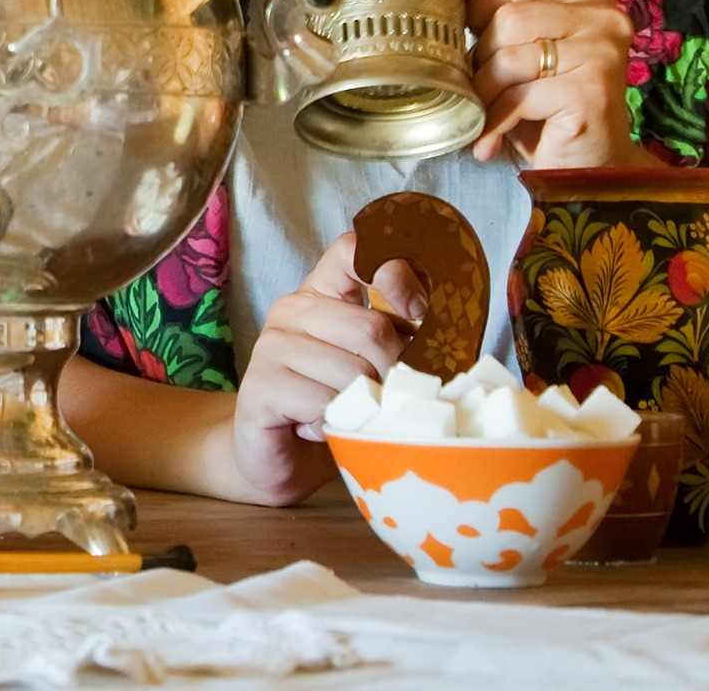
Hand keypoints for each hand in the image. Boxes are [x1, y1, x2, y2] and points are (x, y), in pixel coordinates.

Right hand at [232, 233, 418, 504]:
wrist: (276, 457)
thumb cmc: (335, 407)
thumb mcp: (373, 364)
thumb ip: (400, 340)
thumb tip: (448, 336)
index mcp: (321, 294)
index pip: (352, 251)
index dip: (394, 274)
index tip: (418, 314)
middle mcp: (291, 310)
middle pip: (370, 328)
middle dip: (393, 373)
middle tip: (382, 399)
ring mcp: (270, 345)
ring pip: (352, 372)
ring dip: (363, 407)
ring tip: (346, 415)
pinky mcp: (260, 385)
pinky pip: (324, 403)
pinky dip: (335, 425)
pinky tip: (320, 428)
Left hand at [466, 0, 640, 167]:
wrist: (588, 165)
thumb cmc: (546, 101)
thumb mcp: (519, 44)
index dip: (474, 11)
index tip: (471, 40)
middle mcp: (603, 15)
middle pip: (507, 18)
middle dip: (482, 58)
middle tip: (483, 85)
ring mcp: (603, 51)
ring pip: (509, 57)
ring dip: (485, 92)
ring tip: (486, 112)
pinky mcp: (592, 91)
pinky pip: (520, 96)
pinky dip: (494, 120)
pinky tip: (489, 139)